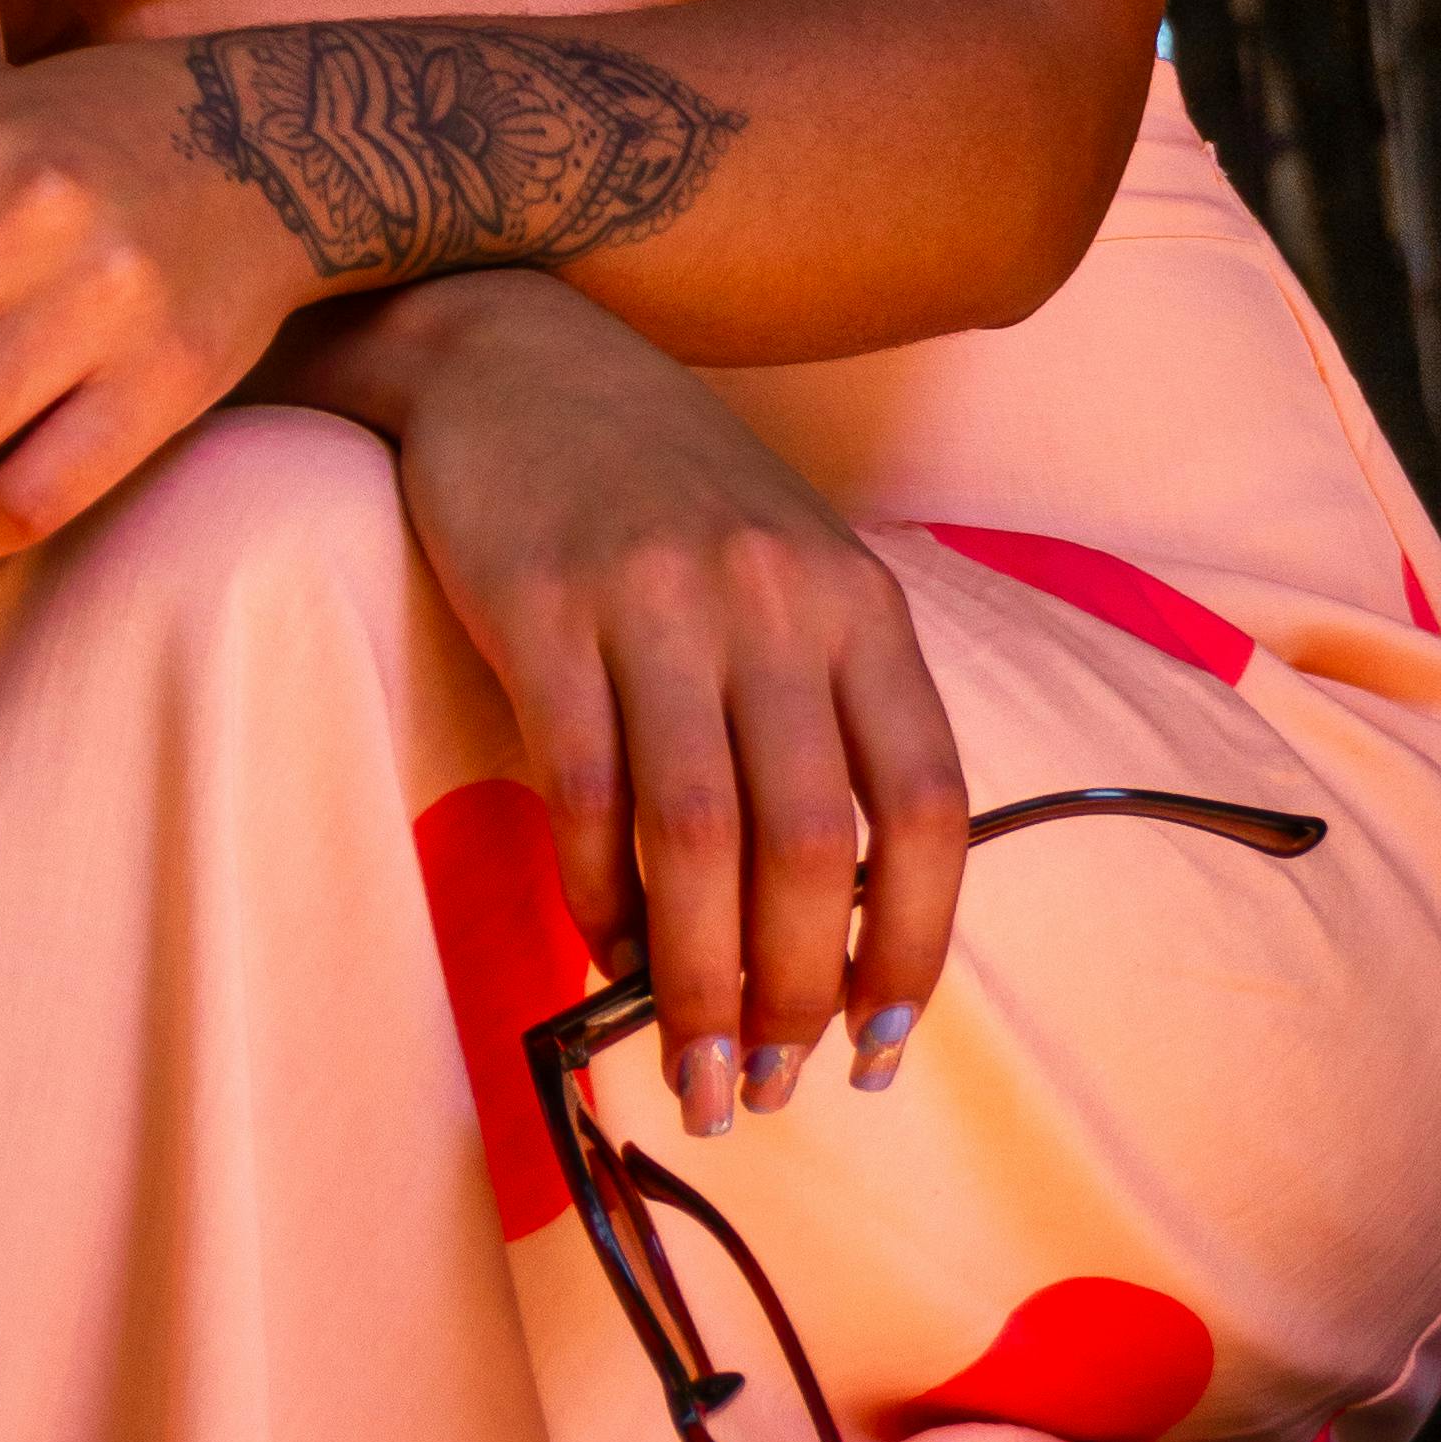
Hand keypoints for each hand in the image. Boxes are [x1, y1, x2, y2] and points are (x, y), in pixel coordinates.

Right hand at [357, 276, 965, 1133]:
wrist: (512, 350)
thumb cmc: (664, 486)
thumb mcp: (785, 570)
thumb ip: (823, 712)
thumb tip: (834, 925)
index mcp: (856, 600)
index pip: (928, 801)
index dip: (915, 942)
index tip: (882, 1046)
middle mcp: (772, 597)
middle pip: (810, 842)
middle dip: (795, 996)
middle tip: (766, 1091)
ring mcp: (656, 600)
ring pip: (697, 836)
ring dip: (695, 981)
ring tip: (689, 1068)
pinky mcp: (542, 609)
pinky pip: (583, 789)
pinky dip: (598, 894)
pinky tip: (602, 947)